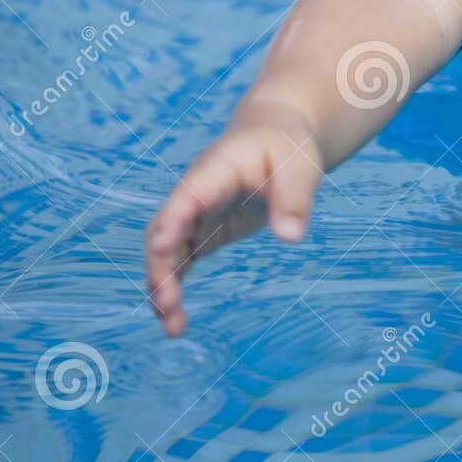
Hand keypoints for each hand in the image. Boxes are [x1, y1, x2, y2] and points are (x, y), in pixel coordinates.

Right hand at [144, 105, 322, 336]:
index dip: (172, 220)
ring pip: (167, 250)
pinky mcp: (204, 229)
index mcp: (216, 170)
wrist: (276, 133)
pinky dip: (176, 283)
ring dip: (164, 285)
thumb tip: (291, 237)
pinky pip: (182, 258)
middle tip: (168, 308)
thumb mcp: (300, 168)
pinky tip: (176, 317)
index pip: (188, 196)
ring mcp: (195, 212)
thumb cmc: (287, 146)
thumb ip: (295, 200)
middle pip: (165, 230)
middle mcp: (195, 192)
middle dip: (161, 268)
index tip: (163, 247)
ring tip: (172, 328)